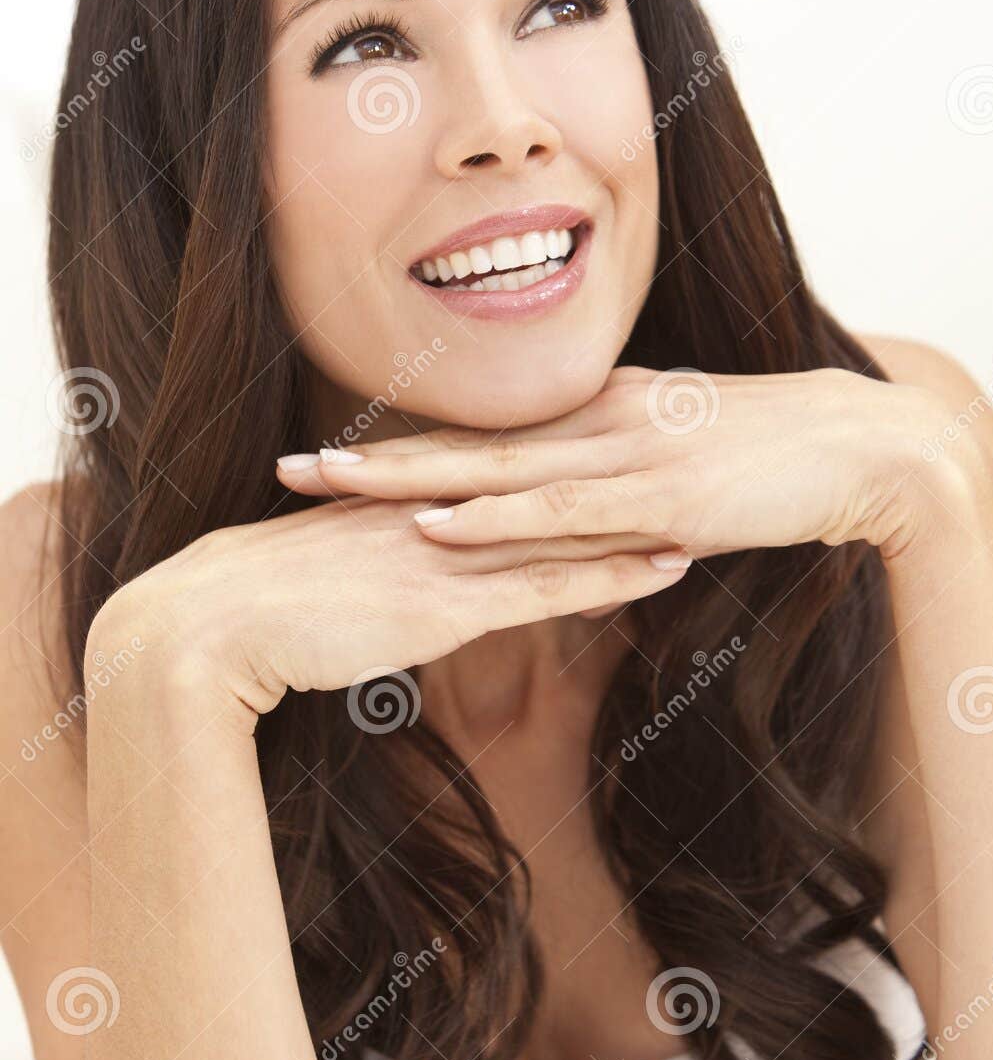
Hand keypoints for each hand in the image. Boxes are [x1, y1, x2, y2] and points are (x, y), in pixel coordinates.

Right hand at [91, 493, 694, 719]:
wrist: (213, 624)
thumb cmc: (263, 602)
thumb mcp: (336, 565)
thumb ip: (384, 553)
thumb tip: (412, 557)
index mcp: (417, 496)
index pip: (515, 467)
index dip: (579, 451)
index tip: (635, 435)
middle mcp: (443, 512)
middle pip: (556, 482)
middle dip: (630, 466)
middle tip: (701, 447)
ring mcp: (450, 553)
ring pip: (569, 527)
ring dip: (644, 514)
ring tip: (714, 497)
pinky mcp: (450, 604)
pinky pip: (550, 587)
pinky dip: (613, 575)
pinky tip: (669, 568)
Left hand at [278, 365, 956, 565]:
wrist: (868, 447)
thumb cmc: (782, 457)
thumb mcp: (688, 462)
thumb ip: (626, 487)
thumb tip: (582, 526)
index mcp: (602, 416)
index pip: (486, 435)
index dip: (406, 448)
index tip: (332, 458)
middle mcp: (598, 427)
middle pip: (465, 447)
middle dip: (373, 463)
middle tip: (289, 470)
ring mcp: (626, 459)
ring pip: (493, 473)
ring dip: (407, 484)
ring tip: (328, 488)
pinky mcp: (658, 499)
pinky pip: (559, 511)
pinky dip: (493, 518)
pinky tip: (436, 526)